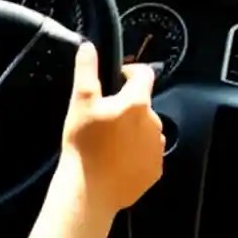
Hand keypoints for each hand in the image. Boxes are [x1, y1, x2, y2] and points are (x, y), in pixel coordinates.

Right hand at [56, 42, 163, 215]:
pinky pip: (147, 153)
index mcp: (137, 103)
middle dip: (127, 106)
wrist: (89, 190)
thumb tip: (89, 47)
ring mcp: (157, 149)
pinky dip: (135, 153)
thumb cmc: (84, 144)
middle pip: (143, 105)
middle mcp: (154, 123)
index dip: (131, 72)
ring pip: (146, 130)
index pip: (144, 75)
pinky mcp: (155, 170)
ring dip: (133, 129)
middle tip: (104, 117)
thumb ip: (86, 70)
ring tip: (109, 141)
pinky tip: (116, 160)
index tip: (117, 79)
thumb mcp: (80, 102)